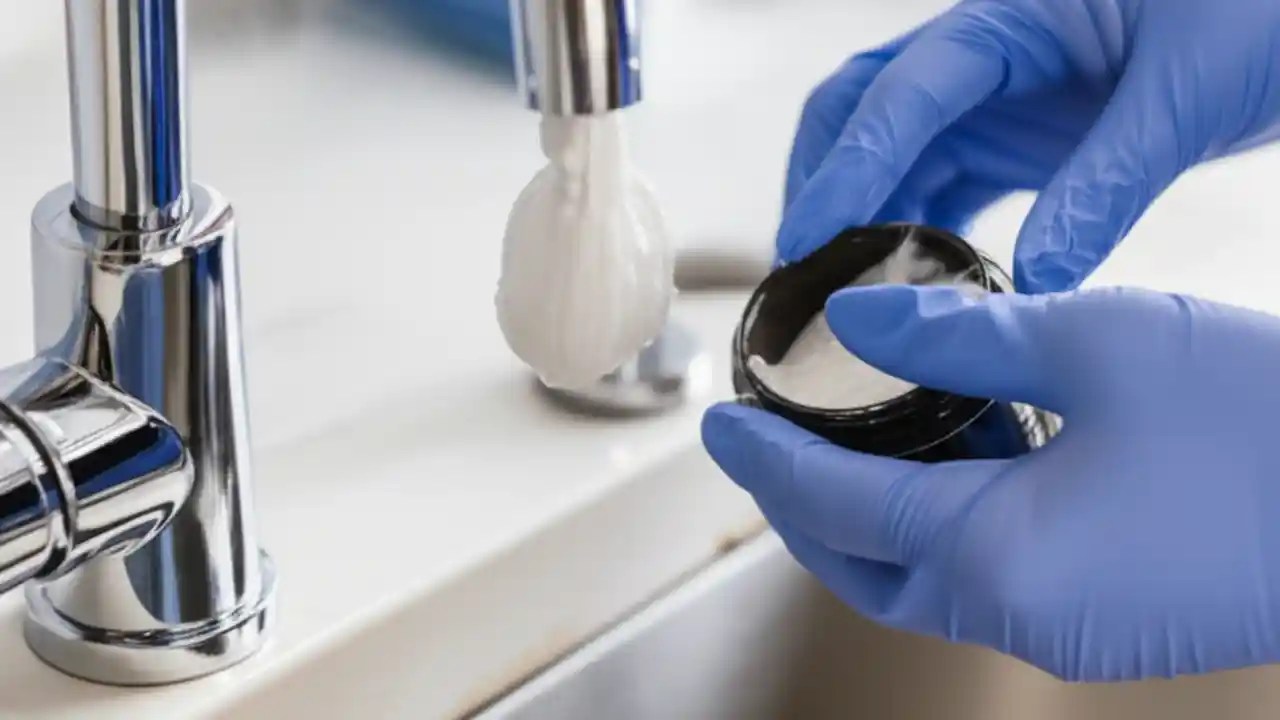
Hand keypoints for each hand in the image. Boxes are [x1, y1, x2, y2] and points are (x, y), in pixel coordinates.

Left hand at [703, 284, 1279, 680]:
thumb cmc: (1262, 427)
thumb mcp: (1102, 343)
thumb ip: (960, 333)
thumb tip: (858, 319)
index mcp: (997, 555)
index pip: (834, 507)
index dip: (764, 461)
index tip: (718, 425)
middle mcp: (1015, 612)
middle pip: (860, 567)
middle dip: (800, 507)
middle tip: (770, 439)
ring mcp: (1060, 628)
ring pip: (917, 581)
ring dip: (869, 518)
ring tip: (854, 435)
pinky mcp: (1098, 619)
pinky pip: (982, 580)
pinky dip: (941, 525)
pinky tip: (961, 454)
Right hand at [780, 0, 1279, 291]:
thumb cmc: (1254, 12)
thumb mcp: (1185, 93)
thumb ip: (1107, 182)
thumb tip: (1037, 276)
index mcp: (1008, 18)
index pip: (902, 93)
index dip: (849, 167)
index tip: (808, 236)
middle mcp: (984, 54)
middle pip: (860, 108)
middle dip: (821, 177)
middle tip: (802, 260)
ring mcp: (995, 96)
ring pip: (893, 152)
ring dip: (862, 213)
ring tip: (844, 286)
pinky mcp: (1015, 136)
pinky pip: (942, 184)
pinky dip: (917, 231)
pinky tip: (915, 281)